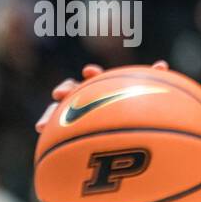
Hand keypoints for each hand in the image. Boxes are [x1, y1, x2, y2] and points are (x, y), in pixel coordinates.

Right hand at [35, 59, 167, 132]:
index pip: (95, 78)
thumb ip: (150, 80)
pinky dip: (47, 124)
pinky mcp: (66, 128)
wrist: (124, 137)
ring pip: (58, 110)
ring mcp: (74, 114)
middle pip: (72, 90)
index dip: (92, 74)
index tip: (90, 73)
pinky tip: (39, 129)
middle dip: (66, 90)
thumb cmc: (134, 111)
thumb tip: (161, 64)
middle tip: (60, 94)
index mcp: (102, 89)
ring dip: (49, 114)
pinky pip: (55, 128)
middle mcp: (85, 98)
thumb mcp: (143, 96)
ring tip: (42, 124)